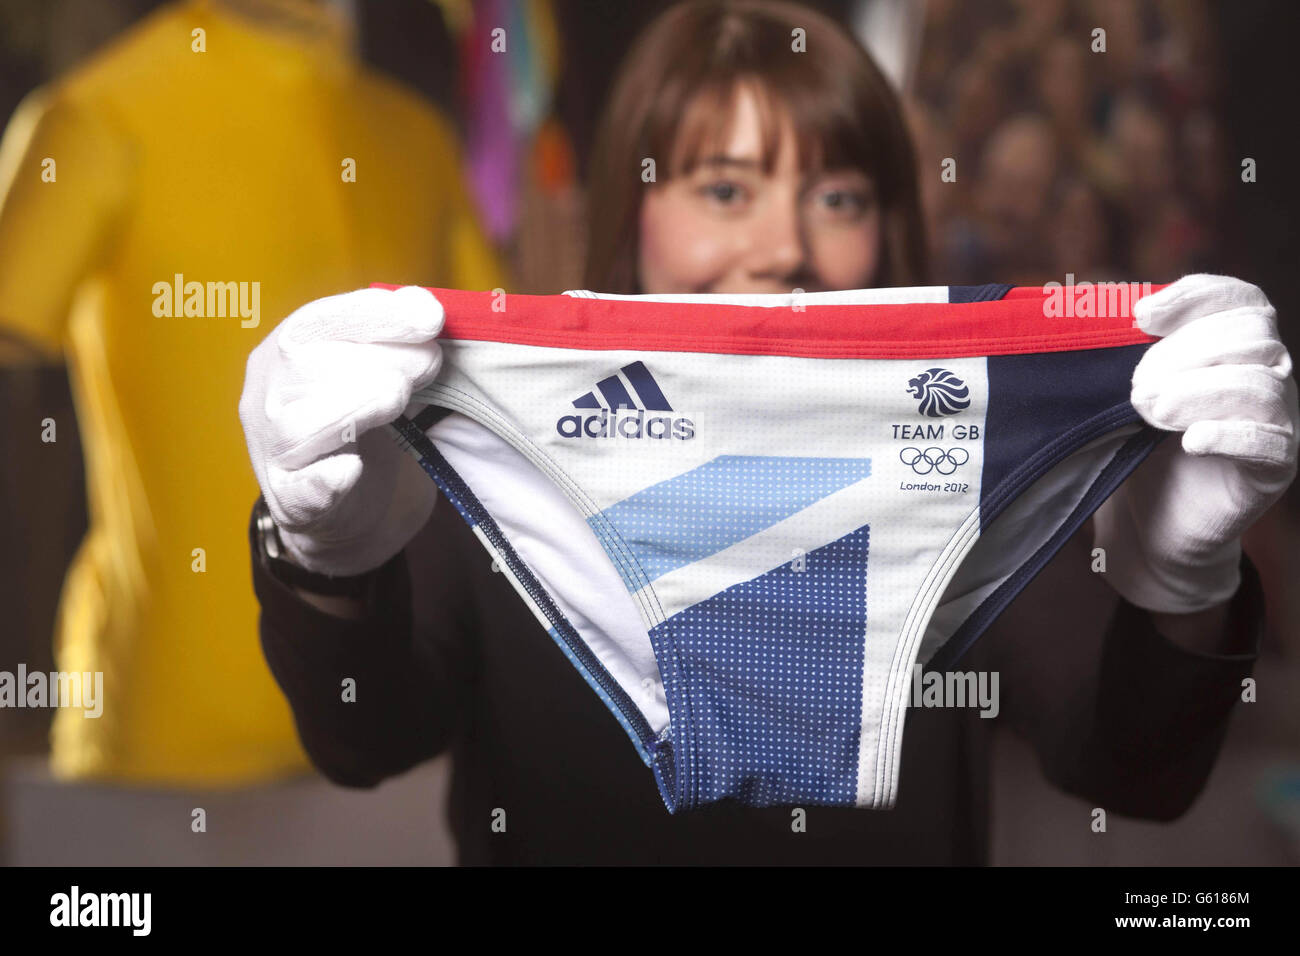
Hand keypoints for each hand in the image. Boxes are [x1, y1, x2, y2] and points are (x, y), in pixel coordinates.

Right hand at [239, 286, 444, 575]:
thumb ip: (397, 341)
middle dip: (378, 358)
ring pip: (298, 426)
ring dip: (355, 405)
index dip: (375, 314)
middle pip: (303, 365)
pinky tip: (351, 469)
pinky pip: (300, 492)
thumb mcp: (377, 370)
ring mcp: (273, 453)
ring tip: (398, 396)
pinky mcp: (292, 503)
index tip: (431, 317)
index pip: (317, 321)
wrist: (345, 503)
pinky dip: (325, 480)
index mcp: (285, 353)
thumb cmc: (361, 421)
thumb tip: (427, 309)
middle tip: (430, 362)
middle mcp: (266, 398)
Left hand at [1093, 274, 1298, 612]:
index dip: (1195, 296)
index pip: (1240, 299)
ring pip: (1261, 384)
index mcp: (1235, 347)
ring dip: (1198, 392)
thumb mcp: (1124, 391)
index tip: (1141, 316)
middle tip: (1135, 389)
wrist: (1147, 525)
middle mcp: (1268, 377)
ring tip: (1151, 414)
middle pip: (1251, 336)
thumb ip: (1124, 349)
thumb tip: (1101, 305)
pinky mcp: (1274, 469)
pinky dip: (1228, 435)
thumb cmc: (1134, 447)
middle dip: (1185, 353)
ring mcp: (1278, 422)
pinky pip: (1270, 441)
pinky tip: (1190, 442)